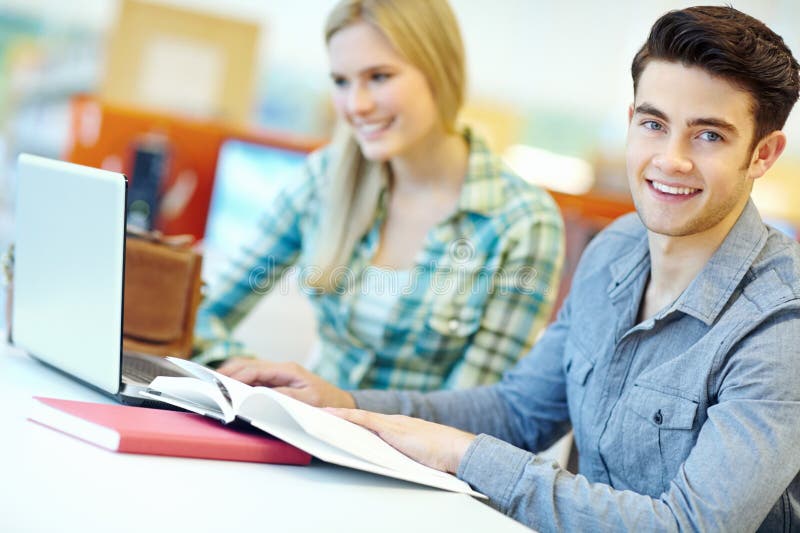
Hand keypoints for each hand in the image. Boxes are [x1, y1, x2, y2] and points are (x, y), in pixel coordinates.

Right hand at [217, 358, 354, 408]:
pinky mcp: (278, 380)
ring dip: (232, 375)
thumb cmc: (327, 403)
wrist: (341, 404)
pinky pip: (255, 377)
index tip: (220, 385)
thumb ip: (284, 396)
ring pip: (249, 369)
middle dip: (227, 373)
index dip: (236, 376)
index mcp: (288, 370)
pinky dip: (240, 381)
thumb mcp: (308, 401)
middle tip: (209, 383)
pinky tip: (229, 389)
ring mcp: (279, 373)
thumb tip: (260, 393)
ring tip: (213, 385)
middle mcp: (281, 368)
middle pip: (248, 365)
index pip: (255, 369)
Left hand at [326, 408, 475, 473]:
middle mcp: (394, 422)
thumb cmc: (442, 456)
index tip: (336, 421)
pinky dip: (345, 417)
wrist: (456, 449)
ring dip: (337, 416)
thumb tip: (392, 463)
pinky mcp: (390, 427)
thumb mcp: (417, 455)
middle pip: (361, 419)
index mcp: (401, 428)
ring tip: (318, 414)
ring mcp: (392, 423)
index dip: (353, 422)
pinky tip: (331, 416)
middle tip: (319, 414)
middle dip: (340, 417)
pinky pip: (362, 420)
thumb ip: (402, 454)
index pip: (371, 424)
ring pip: (358, 418)